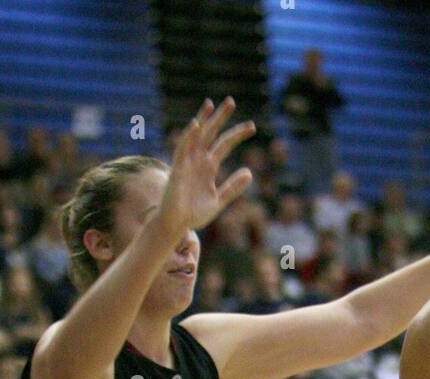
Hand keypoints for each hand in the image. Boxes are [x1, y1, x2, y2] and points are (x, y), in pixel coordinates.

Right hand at [157, 98, 255, 238]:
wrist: (176, 225)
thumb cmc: (194, 214)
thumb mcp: (219, 200)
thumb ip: (233, 187)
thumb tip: (250, 173)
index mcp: (209, 167)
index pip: (224, 144)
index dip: (237, 134)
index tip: (252, 127)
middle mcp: (198, 160)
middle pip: (211, 134)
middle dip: (220, 118)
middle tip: (231, 101)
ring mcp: (187, 163)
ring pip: (196, 136)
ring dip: (203, 119)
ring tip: (211, 103)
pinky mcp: (178, 170)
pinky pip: (182, 150)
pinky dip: (189, 137)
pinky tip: (196, 124)